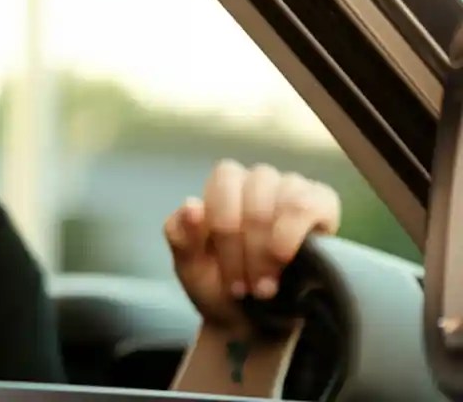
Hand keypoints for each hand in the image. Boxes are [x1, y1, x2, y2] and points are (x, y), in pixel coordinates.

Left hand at [164, 160, 339, 330]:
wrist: (255, 321)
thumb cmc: (219, 286)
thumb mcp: (190, 267)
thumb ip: (181, 235)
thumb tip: (192, 205)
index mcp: (223, 185)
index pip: (221, 184)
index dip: (224, 232)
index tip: (228, 276)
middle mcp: (257, 179)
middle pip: (252, 198)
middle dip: (247, 251)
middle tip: (247, 289)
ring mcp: (291, 187)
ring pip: (283, 202)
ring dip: (270, 251)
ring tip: (267, 285)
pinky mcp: (321, 203)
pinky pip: (308, 205)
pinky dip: (292, 236)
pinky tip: (285, 259)